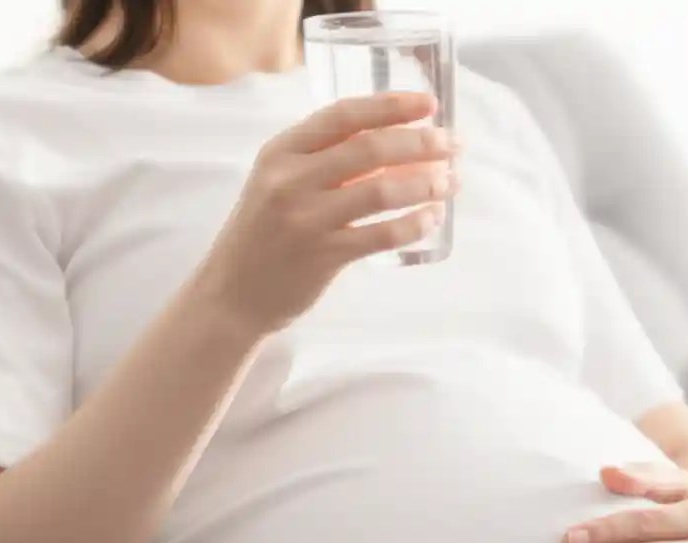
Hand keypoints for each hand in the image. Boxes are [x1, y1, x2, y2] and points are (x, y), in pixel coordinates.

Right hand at [208, 92, 460, 330]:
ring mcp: (306, 219)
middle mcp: (289, 180)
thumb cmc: (266, 232)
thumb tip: (400, 143)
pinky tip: (434, 217)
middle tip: (454, 145)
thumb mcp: (280, 182)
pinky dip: (416, 223)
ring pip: (382, 190)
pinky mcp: (323, 256)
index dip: (391, 105)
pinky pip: (383, 234)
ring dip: (427, 183)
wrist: (232, 293)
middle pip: (370, 148)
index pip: (343, 115)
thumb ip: (325, 160)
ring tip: (452, 181)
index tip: (429, 104)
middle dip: (422, 143)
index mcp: (281, 151)